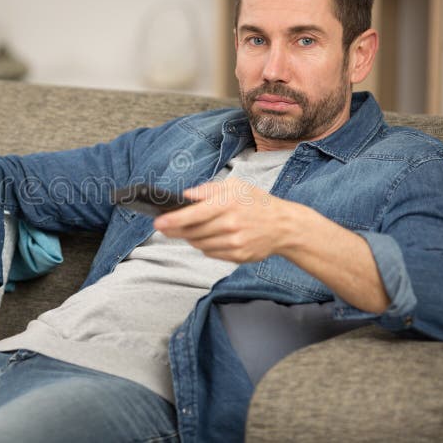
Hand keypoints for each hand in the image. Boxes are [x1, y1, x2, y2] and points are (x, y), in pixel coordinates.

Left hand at [153, 177, 291, 262]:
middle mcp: (231, 225)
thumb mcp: (235, 186)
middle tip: (166, 227)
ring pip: (199, 244)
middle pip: (193, 232)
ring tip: (189, 230)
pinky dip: (205, 246)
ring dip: (190, 238)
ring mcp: (235, 242)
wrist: (283, 226)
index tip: (158, 223)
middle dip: (176, 230)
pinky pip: (211, 253)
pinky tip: (208, 237)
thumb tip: (185, 195)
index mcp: (228, 204)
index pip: (194, 215)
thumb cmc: (257, 202)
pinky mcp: (238, 256)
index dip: (173, 220)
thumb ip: (207, 190)